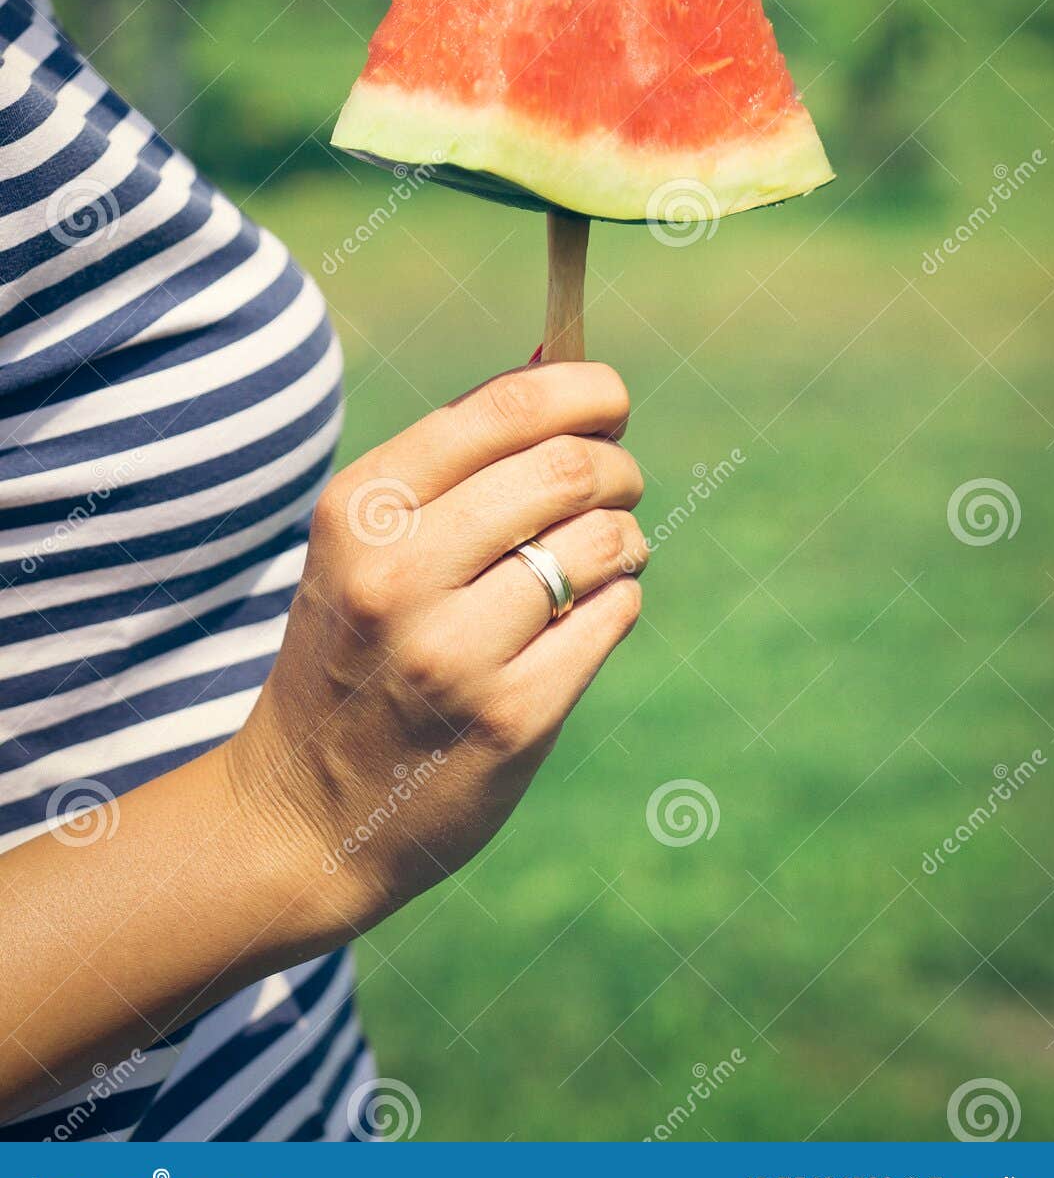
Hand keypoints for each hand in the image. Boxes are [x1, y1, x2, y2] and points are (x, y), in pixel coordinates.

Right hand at [228, 362, 645, 939]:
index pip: (504, 410)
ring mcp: (456, 652)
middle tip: (617, 483)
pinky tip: (587, 612)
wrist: (305, 814)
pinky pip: (613, 614)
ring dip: (625, 537)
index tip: (610, 400)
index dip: (583, 389)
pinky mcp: (512, 718)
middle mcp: (399, 575)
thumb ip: (453, 460)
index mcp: (361, 512)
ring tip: (603, 552)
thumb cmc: (351, 652)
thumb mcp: (362, 546)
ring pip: (605, 541)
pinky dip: (619, 599)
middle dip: (616, 466)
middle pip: (567, 469)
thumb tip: (554, 364)